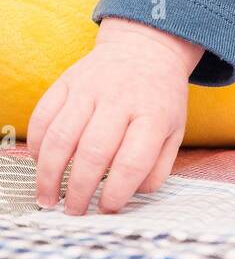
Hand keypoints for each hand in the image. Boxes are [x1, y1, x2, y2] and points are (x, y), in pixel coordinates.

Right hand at [26, 17, 204, 216]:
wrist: (146, 47)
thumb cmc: (159, 98)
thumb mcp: (174, 130)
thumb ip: (158, 167)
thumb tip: (131, 195)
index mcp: (153, 115)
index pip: (132, 161)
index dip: (117, 192)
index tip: (106, 208)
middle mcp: (121, 99)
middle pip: (93, 152)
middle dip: (78, 190)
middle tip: (73, 211)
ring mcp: (91, 87)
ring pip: (61, 136)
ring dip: (49, 174)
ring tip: (48, 198)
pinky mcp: (68, 80)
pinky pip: (43, 115)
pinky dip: (35, 143)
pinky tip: (39, 162)